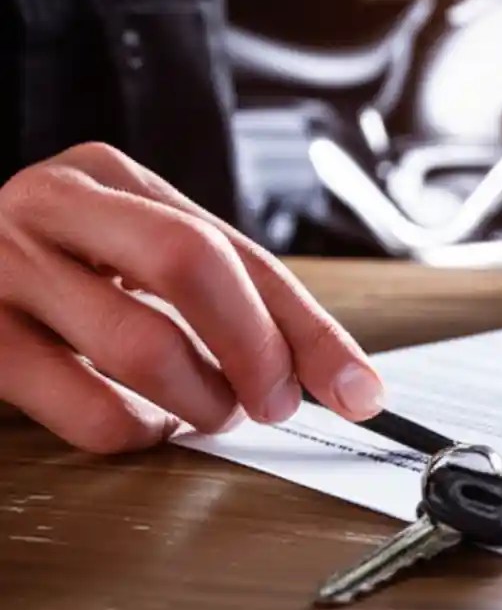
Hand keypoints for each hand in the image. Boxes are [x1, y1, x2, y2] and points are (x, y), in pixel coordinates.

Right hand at [0, 143, 384, 453]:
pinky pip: (86, 409)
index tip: (358, 389)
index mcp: (112, 177)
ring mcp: (3, 268)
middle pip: (194, 265)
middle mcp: (54, 206)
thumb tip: (335, 376)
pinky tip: (140, 422)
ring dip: (201, 401)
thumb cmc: (55, 269)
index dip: (310, 328)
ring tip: (207, 410)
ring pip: (143, 346)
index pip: (240, 251)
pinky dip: (136, 431)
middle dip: (256, 348)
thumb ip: (227, 296)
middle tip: (275, 401)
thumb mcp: (135, 256)